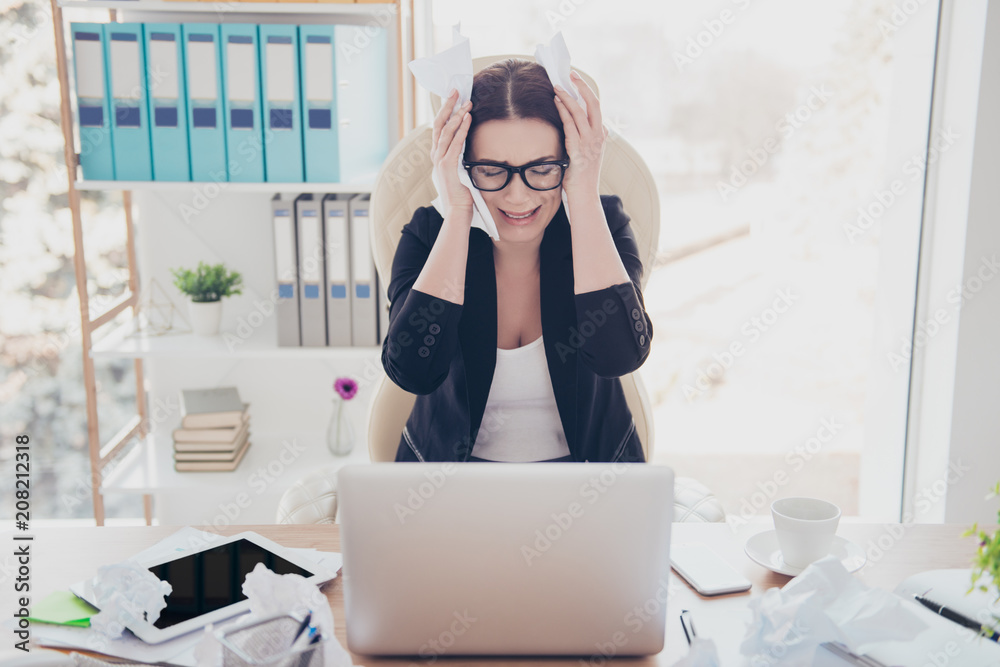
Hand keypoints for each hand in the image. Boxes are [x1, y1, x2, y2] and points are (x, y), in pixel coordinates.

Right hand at [431, 89, 473, 221]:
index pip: (439, 129)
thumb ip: (463, 157)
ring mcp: (440, 161)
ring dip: (456, 114)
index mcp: (438, 156)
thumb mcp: (463, 171)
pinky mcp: (447, 166)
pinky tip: (467, 118)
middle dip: (447, 106)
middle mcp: (436, 156)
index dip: (445, 112)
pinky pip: (454, 143)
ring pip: (446, 131)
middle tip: (456, 91)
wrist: (458, 212)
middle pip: (439, 125)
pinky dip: (461, 129)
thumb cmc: (463, 194)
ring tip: (466, 102)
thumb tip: (472, 145)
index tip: (453, 99)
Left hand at [553, 71, 607, 196]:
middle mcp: (598, 137)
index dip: (586, 91)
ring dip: (568, 97)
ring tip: (557, 86)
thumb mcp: (588, 154)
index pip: (596, 107)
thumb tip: (584, 126)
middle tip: (570, 74)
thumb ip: (587, 139)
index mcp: (601, 136)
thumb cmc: (581, 177)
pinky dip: (564, 111)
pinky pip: (571, 126)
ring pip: (580, 113)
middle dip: (581, 87)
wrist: (584, 197)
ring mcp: (590, 144)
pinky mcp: (579, 151)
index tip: (576, 80)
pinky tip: (556, 102)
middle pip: (593, 104)